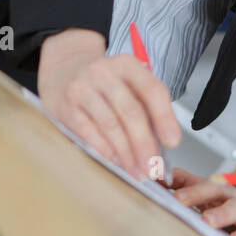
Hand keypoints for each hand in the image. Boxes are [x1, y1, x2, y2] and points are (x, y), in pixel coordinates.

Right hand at [37, 27, 179, 178]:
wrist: (63, 70)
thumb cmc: (103, 83)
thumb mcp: (127, 83)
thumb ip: (146, 105)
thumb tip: (163, 142)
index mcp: (127, 65)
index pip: (152, 90)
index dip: (165, 117)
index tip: (172, 141)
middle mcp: (104, 73)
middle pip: (131, 111)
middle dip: (144, 143)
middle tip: (153, 166)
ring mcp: (82, 88)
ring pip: (110, 124)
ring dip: (125, 152)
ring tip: (136, 170)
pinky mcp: (65, 106)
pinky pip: (87, 131)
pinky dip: (103, 148)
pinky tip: (113, 161)